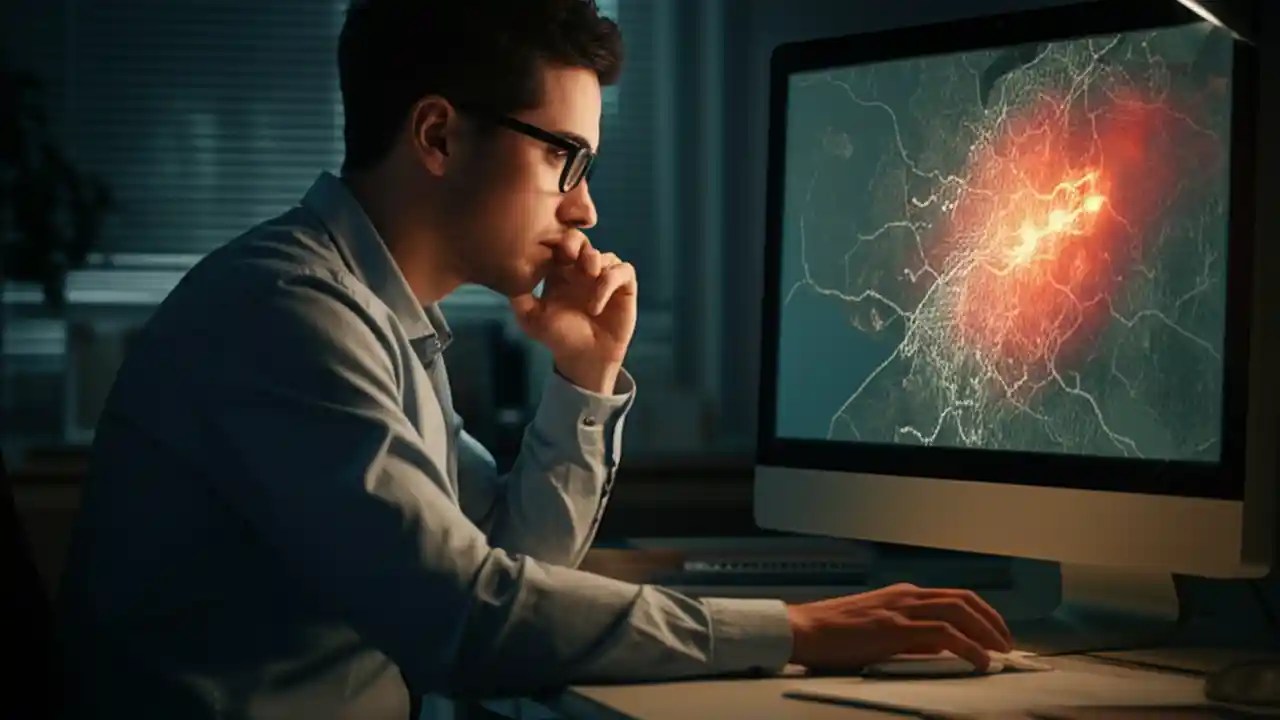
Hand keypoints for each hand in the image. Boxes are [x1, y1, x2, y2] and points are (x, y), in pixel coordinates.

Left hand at [510, 231, 636, 393]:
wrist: (583, 359)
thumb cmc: (557, 337)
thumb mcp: (530, 318)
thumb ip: (519, 296)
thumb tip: (507, 275)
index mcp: (560, 271)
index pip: (558, 244)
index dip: (555, 241)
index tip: (549, 251)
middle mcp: (582, 270)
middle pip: (582, 240)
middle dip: (576, 242)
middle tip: (569, 253)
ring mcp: (604, 277)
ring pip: (604, 255)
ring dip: (594, 262)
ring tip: (588, 277)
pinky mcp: (624, 287)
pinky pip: (623, 271)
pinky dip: (610, 282)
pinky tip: (596, 304)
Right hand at [786, 583, 1012, 672]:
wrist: (805, 630)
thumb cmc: (833, 634)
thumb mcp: (876, 629)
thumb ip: (907, 635)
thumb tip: (938, 650)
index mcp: (902, 595)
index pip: (953, 596)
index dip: (980, 612)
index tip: (995, 632)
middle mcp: (906, 596)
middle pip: (963, 600)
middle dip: (991, 620)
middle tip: (1006, 643)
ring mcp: (901, 610)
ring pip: (959, 612)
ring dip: (986, 631)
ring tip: (1000, 652)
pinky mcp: (896, 629)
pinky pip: (944, 634)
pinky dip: (969, 646)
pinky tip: (980, 660)